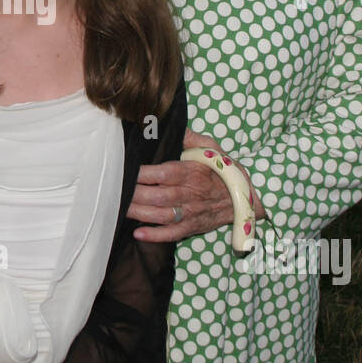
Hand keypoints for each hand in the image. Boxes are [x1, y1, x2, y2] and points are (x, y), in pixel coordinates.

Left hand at [127, 128, 264, 241]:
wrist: (245, 198)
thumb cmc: (224, 170)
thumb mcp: (212, 148)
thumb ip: (191, 138)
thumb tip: (173, 127)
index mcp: (193, 172)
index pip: (164, 173)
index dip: (143, 174)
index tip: (127, 170)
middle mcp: (190, 194)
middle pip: (158, 196)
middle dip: (135, 194)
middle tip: (116, 191)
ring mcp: (191, 212)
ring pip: (161, 215)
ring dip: (139, 213)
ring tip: (120, 208)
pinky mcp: (192, 227)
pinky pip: (172, 233)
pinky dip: (155, 235)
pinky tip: (138, 233)